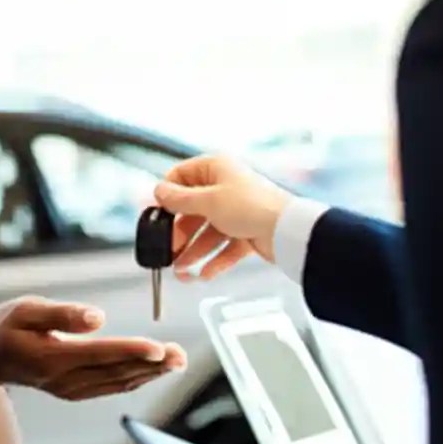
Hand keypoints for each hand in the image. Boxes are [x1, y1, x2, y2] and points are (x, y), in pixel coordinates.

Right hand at [0, 296, 186, 400]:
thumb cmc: (7, 328)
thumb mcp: (26, 310)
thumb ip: (62, 313)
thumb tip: (98, 317)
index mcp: (52, 358)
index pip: (100, 354)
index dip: (131, 350)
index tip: (157, 347)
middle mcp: (64, 380)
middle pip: (116, 372)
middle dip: (151, 364)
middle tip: (179, 355)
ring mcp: (71, 389)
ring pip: (118, 383)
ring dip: (150, 373)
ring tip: (176, 360)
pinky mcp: (77, 391)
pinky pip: (112, 387)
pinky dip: (136, 378)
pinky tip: (153, 369)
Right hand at [154, 154, 290, 278]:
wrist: (287, 230)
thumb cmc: (252, 207)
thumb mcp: (208, 201)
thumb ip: (179, 199)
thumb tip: (158, 191)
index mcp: (216, 168)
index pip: (181, 176)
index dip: (167, 195)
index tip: (155, 213)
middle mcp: (226, 186)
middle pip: (193, 209)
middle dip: (179, 233)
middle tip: (169, 250)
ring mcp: (237, 210)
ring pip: (207, 231)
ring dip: (193, 251)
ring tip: (181, 271)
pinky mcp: (247, 231)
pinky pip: (225, 246)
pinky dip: (214, 260)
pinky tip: (203, 274)